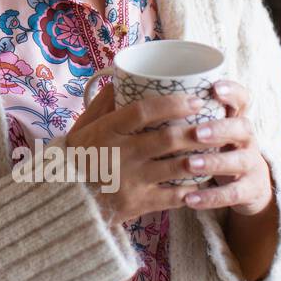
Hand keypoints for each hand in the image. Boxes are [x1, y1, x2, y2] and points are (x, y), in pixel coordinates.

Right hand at [66, 83, 213, 226]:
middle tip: (215, 125)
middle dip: (197, 131)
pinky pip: (176, 195)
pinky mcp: (139, 204)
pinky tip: (202, 180)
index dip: (173, 103)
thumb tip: (122, 77)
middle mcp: (120, 155)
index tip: (195, 100)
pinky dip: (193, 187)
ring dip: (202, 158)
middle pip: (168, 139)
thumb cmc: (78, 157)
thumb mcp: (83, 127)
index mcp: (106, 131)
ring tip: (216, 150)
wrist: (65, 200)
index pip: (143, 111)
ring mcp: (131, 181)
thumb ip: (102, 103)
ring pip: (178, 167)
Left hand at [178, 79, 274, 217]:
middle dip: (220, 129)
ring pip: (239, 160)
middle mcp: (245, 137)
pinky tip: (190, 199)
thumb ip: (177, 111)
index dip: (231, 91)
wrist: (244, 183)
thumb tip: (129, 87)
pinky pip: (232, 194)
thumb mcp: (201, 126)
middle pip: (242, 127)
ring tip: (191, 164)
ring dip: (214, 162)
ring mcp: (250, 163)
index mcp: (233, 117)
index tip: (213, 87)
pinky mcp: (249, 189)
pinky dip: (211, 197)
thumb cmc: (209, 146)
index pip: (241, 97)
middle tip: (197, 132)